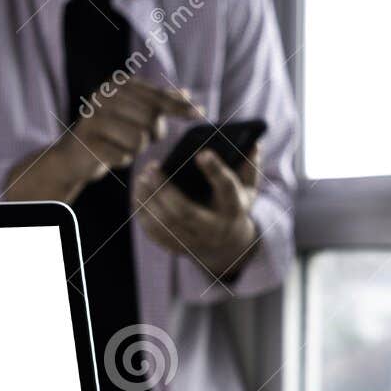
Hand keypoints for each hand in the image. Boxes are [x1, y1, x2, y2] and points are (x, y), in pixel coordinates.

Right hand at [3, 79, 199, 203]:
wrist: (71, 158)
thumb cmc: (108, 134)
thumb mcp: (133, 115)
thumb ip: (157, 103)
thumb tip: (187, 94)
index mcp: (117, 85)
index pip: (158, 96)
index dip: (180, 106)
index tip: (201, 113)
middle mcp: (104, 96)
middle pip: (152, 118)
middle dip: (154, 134)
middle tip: (143, 140)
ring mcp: (94, 118)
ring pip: (139, 139)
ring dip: (137, 149)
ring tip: (123, 146)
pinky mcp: (88, 143)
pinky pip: (124, 156)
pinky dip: (122, 160)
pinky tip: (111, 156)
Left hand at [132, 144, 261, 280]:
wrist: (226, 246)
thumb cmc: (233, 205)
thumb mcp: (248, 187)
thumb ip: (248, 165)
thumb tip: (252, 142)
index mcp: (234, 209)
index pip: (227, 189)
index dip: (215, 171)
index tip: (202, 153)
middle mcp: (214, 229)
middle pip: (186, 212)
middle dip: (166, 190)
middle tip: (152, 167)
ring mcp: (194, 242)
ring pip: (166, 224)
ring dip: (150, 200)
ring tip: (142, 178)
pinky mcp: (177, 248)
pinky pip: (156, 234)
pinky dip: (144, 214)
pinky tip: (138, 195)